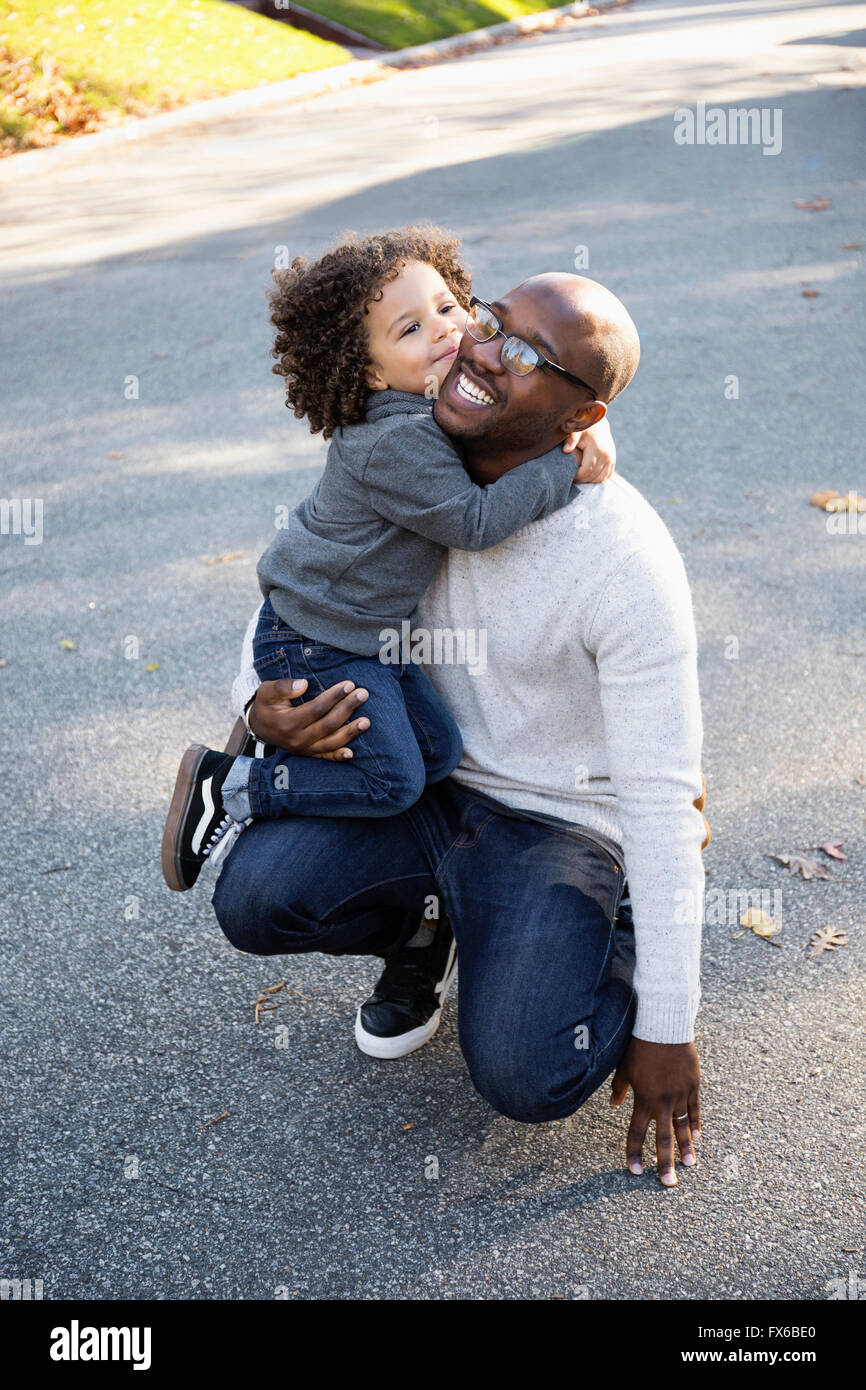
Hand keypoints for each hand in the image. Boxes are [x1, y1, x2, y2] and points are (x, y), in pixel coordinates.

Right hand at [247, 677, 369, 759]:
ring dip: (350, 732)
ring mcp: (304, 749)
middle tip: (363, 694)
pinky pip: (326, 757)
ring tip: (367, 721)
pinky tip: (352, 753)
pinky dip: (338, 756)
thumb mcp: (267, 691)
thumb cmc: (266, 704)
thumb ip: (283, 687)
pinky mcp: (309, 754)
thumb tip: (303, 684)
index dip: (334, 696)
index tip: (349, 684)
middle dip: (348, 708)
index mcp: (288, 722)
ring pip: (331, 742)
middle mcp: (297, 739)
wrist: (259, 726)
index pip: (317, 708)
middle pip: (328, 724)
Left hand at [564, 413, 615, 482]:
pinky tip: (589, 478)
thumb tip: (566, 450)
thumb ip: (571, 440)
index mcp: (596, 449)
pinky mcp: (613, 459)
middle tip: (573, 479)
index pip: (586, 470)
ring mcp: (611, 458)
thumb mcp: (576, 431)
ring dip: (590, 480)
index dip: (578, 476)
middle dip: (582, 479)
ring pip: (601, 477)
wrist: (598, 424)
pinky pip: (607, 474)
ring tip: (580, 478)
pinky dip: (599, 478)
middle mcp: (606, 455)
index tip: (570, 477)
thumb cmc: (584, 428)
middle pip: (593, 475)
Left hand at [610, 1038, 700, 1185]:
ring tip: (689, 1165)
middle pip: (663, 1139)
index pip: (636, 1133)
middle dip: (665, 1163)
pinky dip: (696, 1123)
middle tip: (668, 1184)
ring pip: (683, 1127)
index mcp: (643, 1099)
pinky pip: (695, 1109)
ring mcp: (680, 1094)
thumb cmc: (638, 1045)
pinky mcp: (693, 1085)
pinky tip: (697, 1137)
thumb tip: (613, 1104)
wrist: (663, 1026)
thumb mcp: (623, 1067)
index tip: (634, 1171)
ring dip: (686, 1147)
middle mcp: (662, 1101)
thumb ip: (620, 1088)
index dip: (634, 1153)